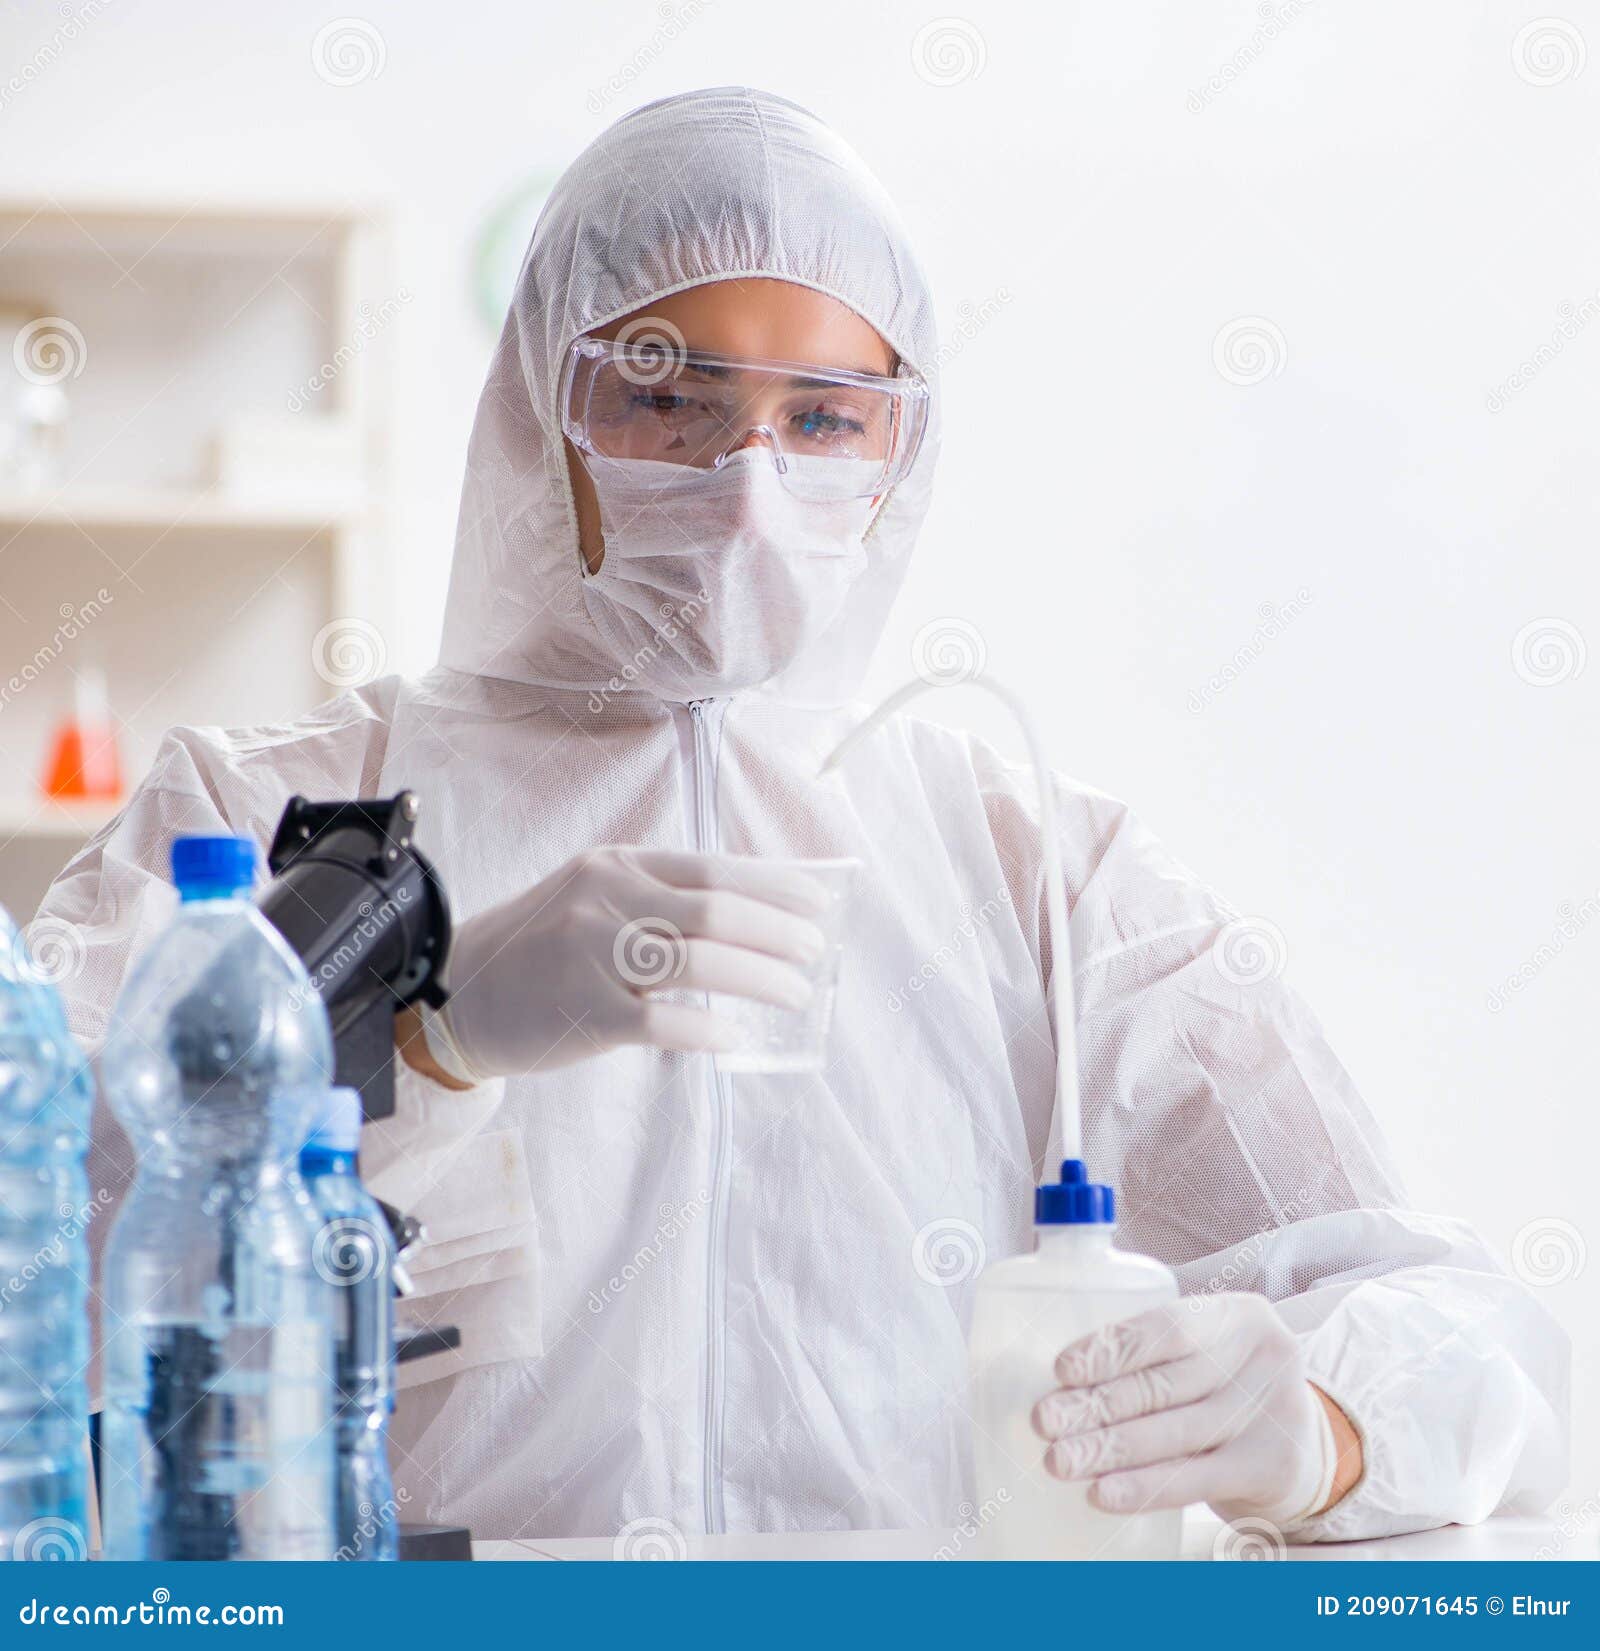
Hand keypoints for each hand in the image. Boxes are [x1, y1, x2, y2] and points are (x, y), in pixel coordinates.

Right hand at [417, 847, 828, 1080]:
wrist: (457, 990)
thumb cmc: (541, 945)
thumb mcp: (593, 894)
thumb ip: (657, 896)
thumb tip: (750, 915)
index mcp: (618, 865)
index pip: (713, 868)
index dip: (774, 886)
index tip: (818, 904)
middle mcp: (606, 900)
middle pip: (715, 911)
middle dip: (778, 933)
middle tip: (816, 952)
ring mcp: (593, 955)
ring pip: (698, 962)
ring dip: (760, 979)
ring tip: (796, 994)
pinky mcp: (584, 1011)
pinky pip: (661, 1021)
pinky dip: (706, 1029)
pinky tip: (734, 1036)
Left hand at [1031, 1292, 1343, 1525]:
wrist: (1306, 1443)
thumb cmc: (1229, 1383)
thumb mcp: (1209, 1348)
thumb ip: (1154, 1350)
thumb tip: (1060, 1378)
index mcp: (1238, 1314)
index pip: (1168, 1328)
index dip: (1114, 1348)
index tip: (1062, 1370)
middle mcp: (1262, 1359)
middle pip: (1165, 1385)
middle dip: (1098, 1404)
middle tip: (1044, 1421)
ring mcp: (1271, 1415)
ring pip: (1174, 1435)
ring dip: (1109, 1450)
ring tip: (1060, 1461)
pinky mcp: (1270, 1469)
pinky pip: (1195, 1481)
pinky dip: (1143, 1488)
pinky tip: (1103, 1494)